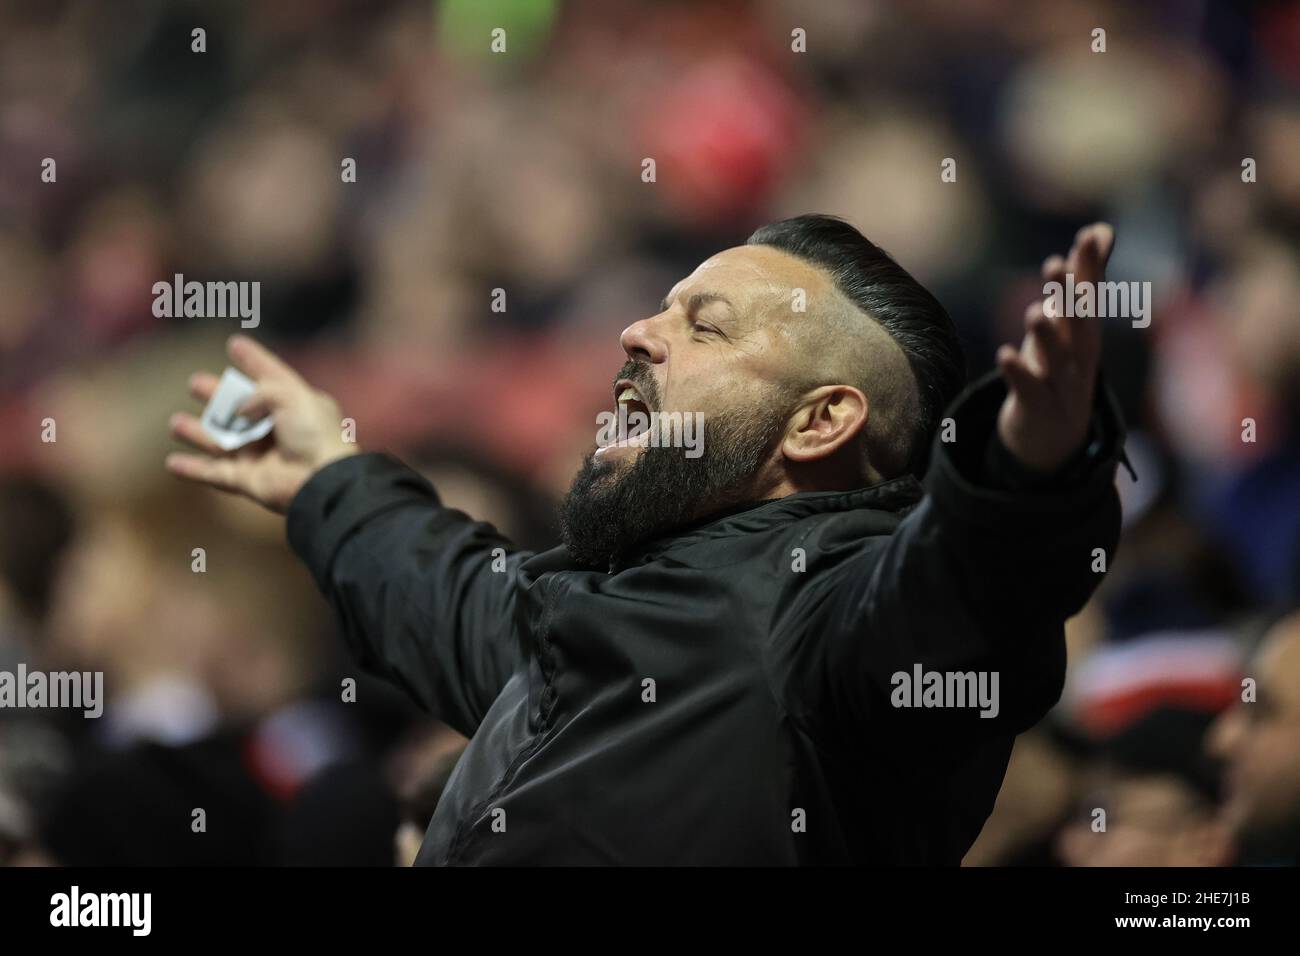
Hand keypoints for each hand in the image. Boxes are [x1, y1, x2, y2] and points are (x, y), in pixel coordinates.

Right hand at [166, 335, 359, 512]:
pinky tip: (172, 462)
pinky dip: (192, 470)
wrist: (319, 478)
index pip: (270, 376)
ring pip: (220, 442)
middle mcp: (275, 429)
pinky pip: (213, 474)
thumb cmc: (313, 433)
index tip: (235, 343)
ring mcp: (259, 456)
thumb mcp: (291, 395)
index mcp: (294, 405)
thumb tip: (237, 409)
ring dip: (197, 432)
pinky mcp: (246, 480)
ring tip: (176, 423)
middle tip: (195, 383)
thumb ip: (260, 391)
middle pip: (238, 410)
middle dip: (216, 396)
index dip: (253, 360)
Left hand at [996, 223, 1114, 472]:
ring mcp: (1061, 385)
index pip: (1089, 296)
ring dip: (1046, 336)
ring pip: (1056, 359)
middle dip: (1069, 296)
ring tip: (1033, 312)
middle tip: (1054, 264)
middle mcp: (1078, 356)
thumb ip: (1083, 278)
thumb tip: (1100, 229)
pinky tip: (1004, 354)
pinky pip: (1028, 390)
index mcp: (1085, 332)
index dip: (1088, 268)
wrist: (1056, 438)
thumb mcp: (1070, 324)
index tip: (1088, 236)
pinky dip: (1018, 373)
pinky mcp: (1037, 408)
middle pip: (1078, 324)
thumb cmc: (1061, 367)